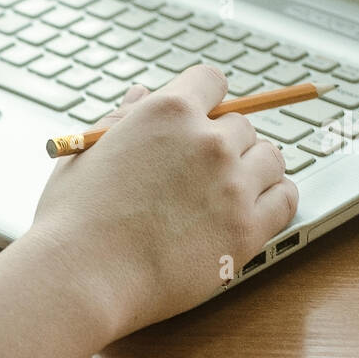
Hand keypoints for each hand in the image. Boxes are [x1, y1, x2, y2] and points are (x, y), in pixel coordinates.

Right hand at [28, 64, 297, 338]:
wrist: (82, 277)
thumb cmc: (73, 219)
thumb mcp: (86, 153)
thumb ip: (120, 119)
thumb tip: (141, 95)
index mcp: (167, 112)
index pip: (211, 81)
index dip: (206, 100)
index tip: (201, 120)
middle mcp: (208, 141)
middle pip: (242, 126)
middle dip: (223, 145)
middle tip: (199, 175)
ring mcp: (233, 185)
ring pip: (270, 158)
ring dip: (252, 170)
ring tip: (227, 194)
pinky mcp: (248, 228)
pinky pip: (285, 199)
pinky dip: (273, 199)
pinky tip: (253, 208)